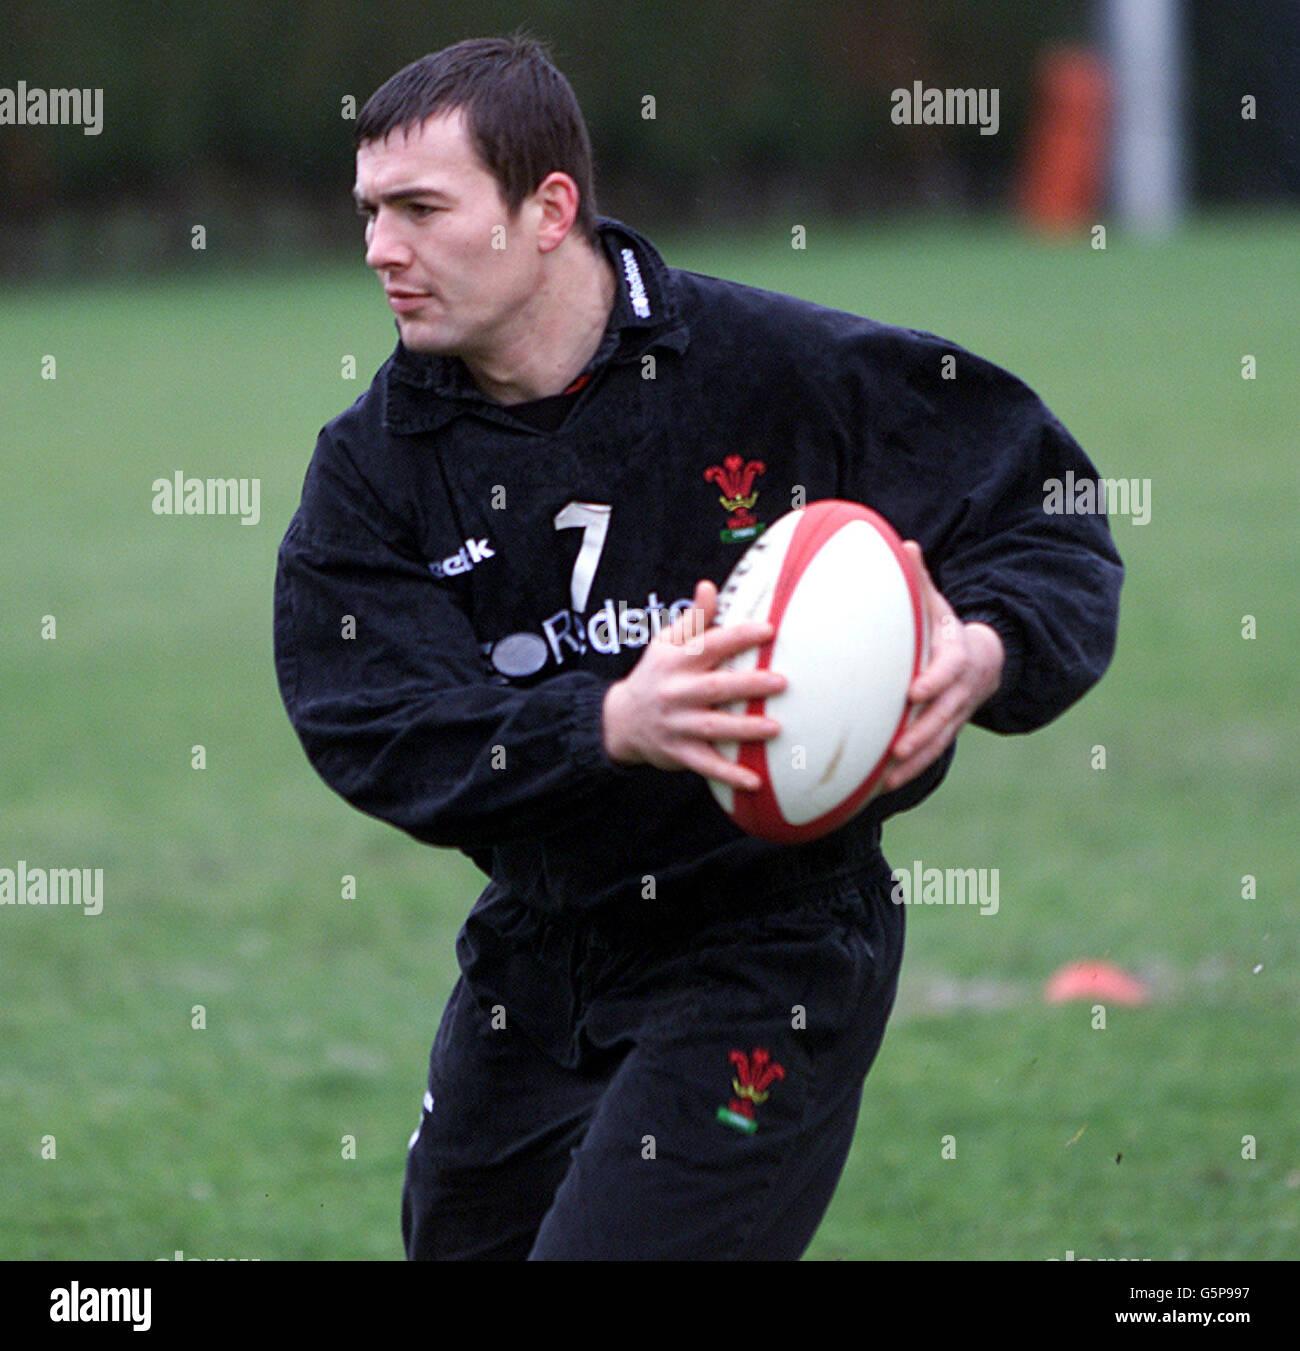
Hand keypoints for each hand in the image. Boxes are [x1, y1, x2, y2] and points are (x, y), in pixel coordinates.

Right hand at [602, 580, 785, 791]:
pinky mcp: (678, 752)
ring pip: (712, 727)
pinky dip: (729, 774)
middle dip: (748, 685)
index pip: (709, 645)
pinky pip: (705, 764)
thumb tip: (710, 586)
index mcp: (676, 661)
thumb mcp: (665, 642)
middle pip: (714, 688)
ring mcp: (676, 724)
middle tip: (782, 682)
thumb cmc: (654, 674)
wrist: (620, 720)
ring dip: (744, 729)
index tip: (768, 630)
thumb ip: (692, 618)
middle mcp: (675, 692)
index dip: (738, 637)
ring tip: (775, 728)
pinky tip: (754, 781)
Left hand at [880, 541, 1004, 792]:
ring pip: (937, 742)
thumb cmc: (945, 628)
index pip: (949, 671)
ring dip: (915, 762)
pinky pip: (929, 754)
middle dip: (922, 735)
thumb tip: (904, 544)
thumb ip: (919, 580)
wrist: (982, 660)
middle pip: (944, 716)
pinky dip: (909, 771)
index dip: (934, 683)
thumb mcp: (937, 602)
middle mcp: (958, 690)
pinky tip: (881, 788)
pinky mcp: (944, 731)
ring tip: (888, 780)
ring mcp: (954, 714)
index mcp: (957, 656)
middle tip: (898, 750)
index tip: (913, 693)